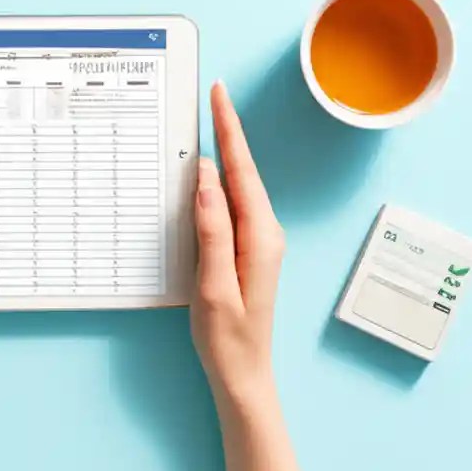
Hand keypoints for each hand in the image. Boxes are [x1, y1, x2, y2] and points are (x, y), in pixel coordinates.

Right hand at [191, 82, 285, 404]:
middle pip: (244, 171)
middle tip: (214, 95)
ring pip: (239, 186)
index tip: (220, 95)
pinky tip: (208, 172)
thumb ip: (212, 231)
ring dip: (225, 153)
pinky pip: (232, 204)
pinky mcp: (247, 249)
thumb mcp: (214, 286)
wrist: (244, 375)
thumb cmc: (228, 338)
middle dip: (228, 131)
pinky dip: (220, 180)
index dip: (229, 130)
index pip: (242, 171)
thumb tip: (205, 178)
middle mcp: (265, 232)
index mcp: (260, 237)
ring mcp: (258, 240)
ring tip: (209, 121)